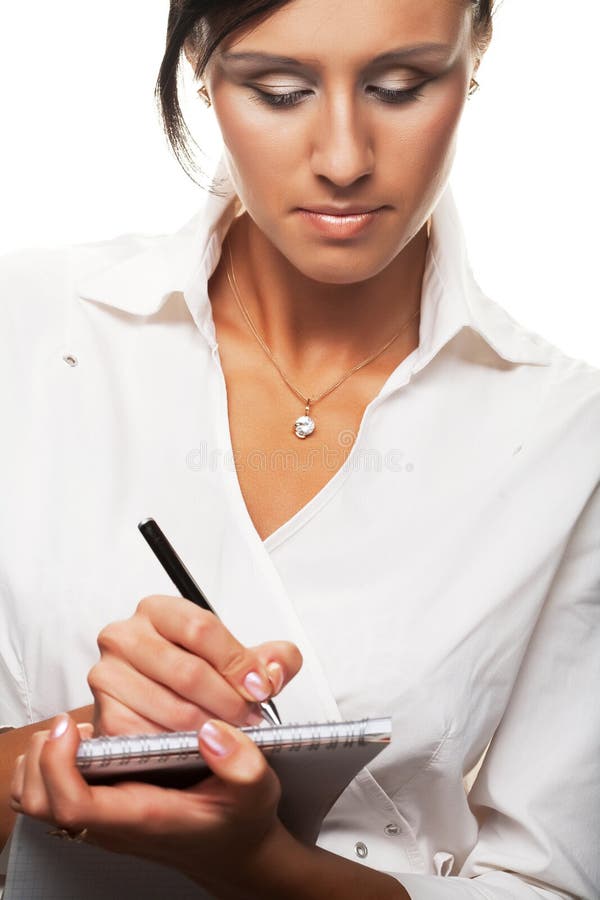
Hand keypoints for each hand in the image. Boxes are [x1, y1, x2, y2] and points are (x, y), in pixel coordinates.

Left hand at [10, 713, 287, 893]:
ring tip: (72, 733)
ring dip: (42, 764)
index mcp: (144, 816)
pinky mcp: (105, 811)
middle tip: (66, 726)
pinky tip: (85, 743)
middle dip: (40, 761)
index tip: (71, 727)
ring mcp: (106, 819)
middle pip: (40, 804)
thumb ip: (242, 763)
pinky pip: (54, 795)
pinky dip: (53, 768)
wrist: (237, 851)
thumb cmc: (242, 819)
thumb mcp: (257, 789)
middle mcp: (115, 822)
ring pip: (40, 801)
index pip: (74, 804)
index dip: (58, 764)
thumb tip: (211, 732)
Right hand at [88, 594, 301, 734]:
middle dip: (229, 702)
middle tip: (251, 718)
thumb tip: (275, 671)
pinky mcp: (106, 716)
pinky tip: (202, 747)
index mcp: (158, 610)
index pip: (201, 628)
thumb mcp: (239, 661)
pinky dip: (183, 747)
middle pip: (188, 671)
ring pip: (174, 709)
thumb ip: (271, 659)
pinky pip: (153, 737)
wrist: (159, 709)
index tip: (261, 688)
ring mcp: (108, 676)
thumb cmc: (197, 676)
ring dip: (212, 728)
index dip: (237, 661)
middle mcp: (124, 636)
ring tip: (234, 733)